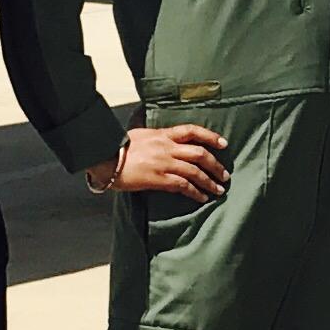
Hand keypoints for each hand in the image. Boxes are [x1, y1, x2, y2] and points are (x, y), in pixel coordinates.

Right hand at [92, 124, 228, 200]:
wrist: (105, 157)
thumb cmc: (118, 146)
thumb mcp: (140, 135)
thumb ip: (156, 138)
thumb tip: (164, 140)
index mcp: (162, 134)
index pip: (192, 131)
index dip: (210, 136)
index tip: (223, 143)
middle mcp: (167, 147)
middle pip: (199, 153)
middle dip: (215, 164)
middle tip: (225, 175)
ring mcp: (164, 163)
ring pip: (195, 171)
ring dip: (210, 181)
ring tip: (218, 190)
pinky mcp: (158, 179)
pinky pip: (183, 186)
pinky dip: (195, 192)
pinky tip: (202, 198)